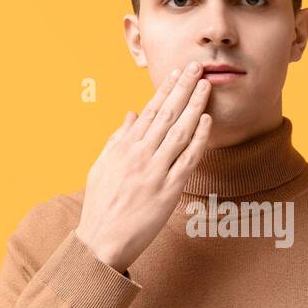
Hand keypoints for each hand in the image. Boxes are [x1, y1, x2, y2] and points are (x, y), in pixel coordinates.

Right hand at [74, 61, 213, 272]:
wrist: (101, 241)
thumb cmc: (100, 206)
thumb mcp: (101, 167)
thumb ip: (116, 138)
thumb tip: (129, 113)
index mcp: (124, 147)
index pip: (148, 111)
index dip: (165, 89)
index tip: (177, 72)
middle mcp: (140, 155)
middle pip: (166, 114)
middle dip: (183, 88)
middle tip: (197, 67)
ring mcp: (155, 172)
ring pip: (179, 132)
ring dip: (194, 106)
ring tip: (206, 86)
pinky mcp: (168, 191)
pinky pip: (187, 160)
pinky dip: (198, 139)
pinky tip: (207, 121)